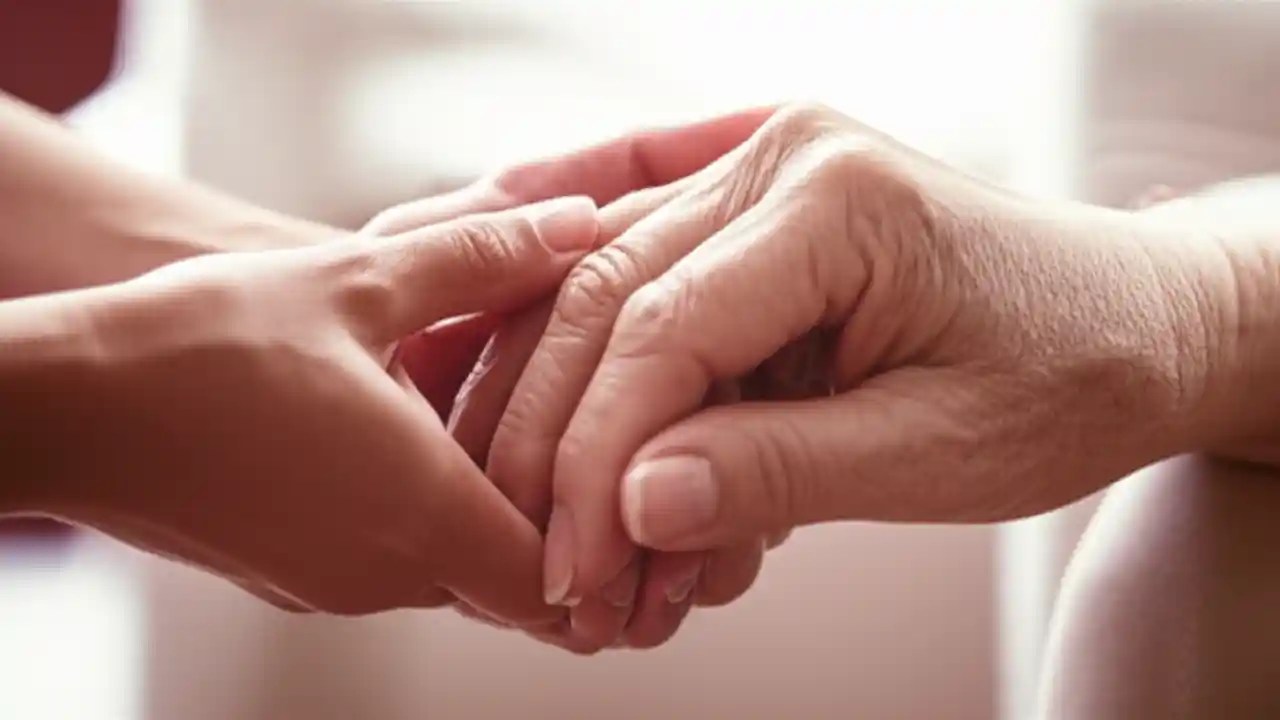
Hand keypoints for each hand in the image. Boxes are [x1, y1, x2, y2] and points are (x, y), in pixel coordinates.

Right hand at [11, 197, 597, 619]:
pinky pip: (393, 566)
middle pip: (512, 583)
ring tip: (523, 439)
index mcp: (421, 511)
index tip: (635, 502)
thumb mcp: (359, 281)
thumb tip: (580, 223)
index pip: (557, 583)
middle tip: (599, 458)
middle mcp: (386, 571)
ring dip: (491, 522)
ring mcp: (333, 584)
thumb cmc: (205, 341)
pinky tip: (421, 446)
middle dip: (560, 533)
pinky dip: (428, 524)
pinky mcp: (292, 577)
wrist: (68, 404)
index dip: (608, 553)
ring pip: (454, 575)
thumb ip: (482, 260)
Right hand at [473, 104, 1279, 644]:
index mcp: (835, 195)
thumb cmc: (1070, 373)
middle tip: (554, 573)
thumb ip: (780, 472)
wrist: (1136, 324)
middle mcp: (778, 161)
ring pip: (600, 302)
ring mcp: (755, 179)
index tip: (577, 567)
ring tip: (593, 554)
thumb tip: (633, 507)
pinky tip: (597, 464)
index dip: (598, 461)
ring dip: (577, 433)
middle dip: (563, 452)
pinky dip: (612, 391)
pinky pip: (639, 294)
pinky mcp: (748, 222)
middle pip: (601, 304)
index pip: (662, 331)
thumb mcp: (940, 451)